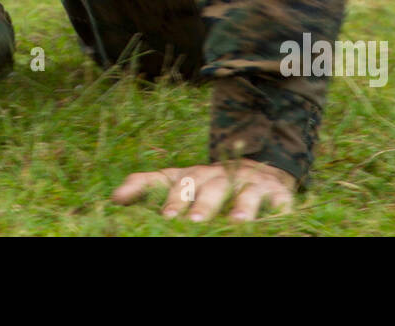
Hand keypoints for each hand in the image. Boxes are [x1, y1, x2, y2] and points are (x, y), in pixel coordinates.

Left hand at [112, 160, 295, 221]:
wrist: (258, 169)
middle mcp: (221, 176)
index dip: (172, 198)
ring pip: (246, 193)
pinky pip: (280, 202)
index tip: (165, 216)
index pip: (179, 182)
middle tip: (194, 222)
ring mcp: (250, 183)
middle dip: (202, 203)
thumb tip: (114, 198)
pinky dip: (279, 210)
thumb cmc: (208, 184)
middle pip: (210, 187)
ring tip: (236, 223)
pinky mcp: (277, 193)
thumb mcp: (177, 180)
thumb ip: (145, 186)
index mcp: (194, 175)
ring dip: (241, 207)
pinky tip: (277, 222)